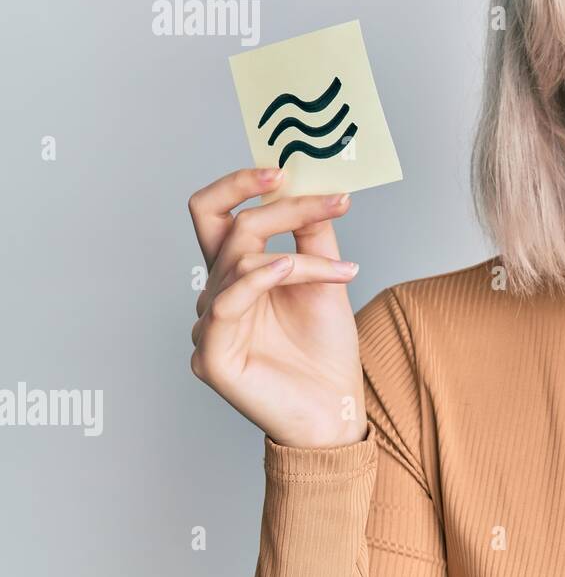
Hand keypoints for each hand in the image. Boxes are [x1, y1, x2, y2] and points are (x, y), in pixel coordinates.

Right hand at [188, 167, 366, 447]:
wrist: (336, 409)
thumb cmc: (325, 349)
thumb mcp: (326, 277)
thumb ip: (314, 233)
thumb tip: (317, 184)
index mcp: (238, 273)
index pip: (217, 213)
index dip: (241, 184)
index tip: (286, 168)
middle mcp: (216, 293)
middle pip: (218, 224)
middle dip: (264, 200)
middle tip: (307, 190)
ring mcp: (208, 324)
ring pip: (240, 259)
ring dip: (299, 254)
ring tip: (343, 268)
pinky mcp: (211, 356)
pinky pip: (228, 303)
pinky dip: (263, 277)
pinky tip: (292, 269)